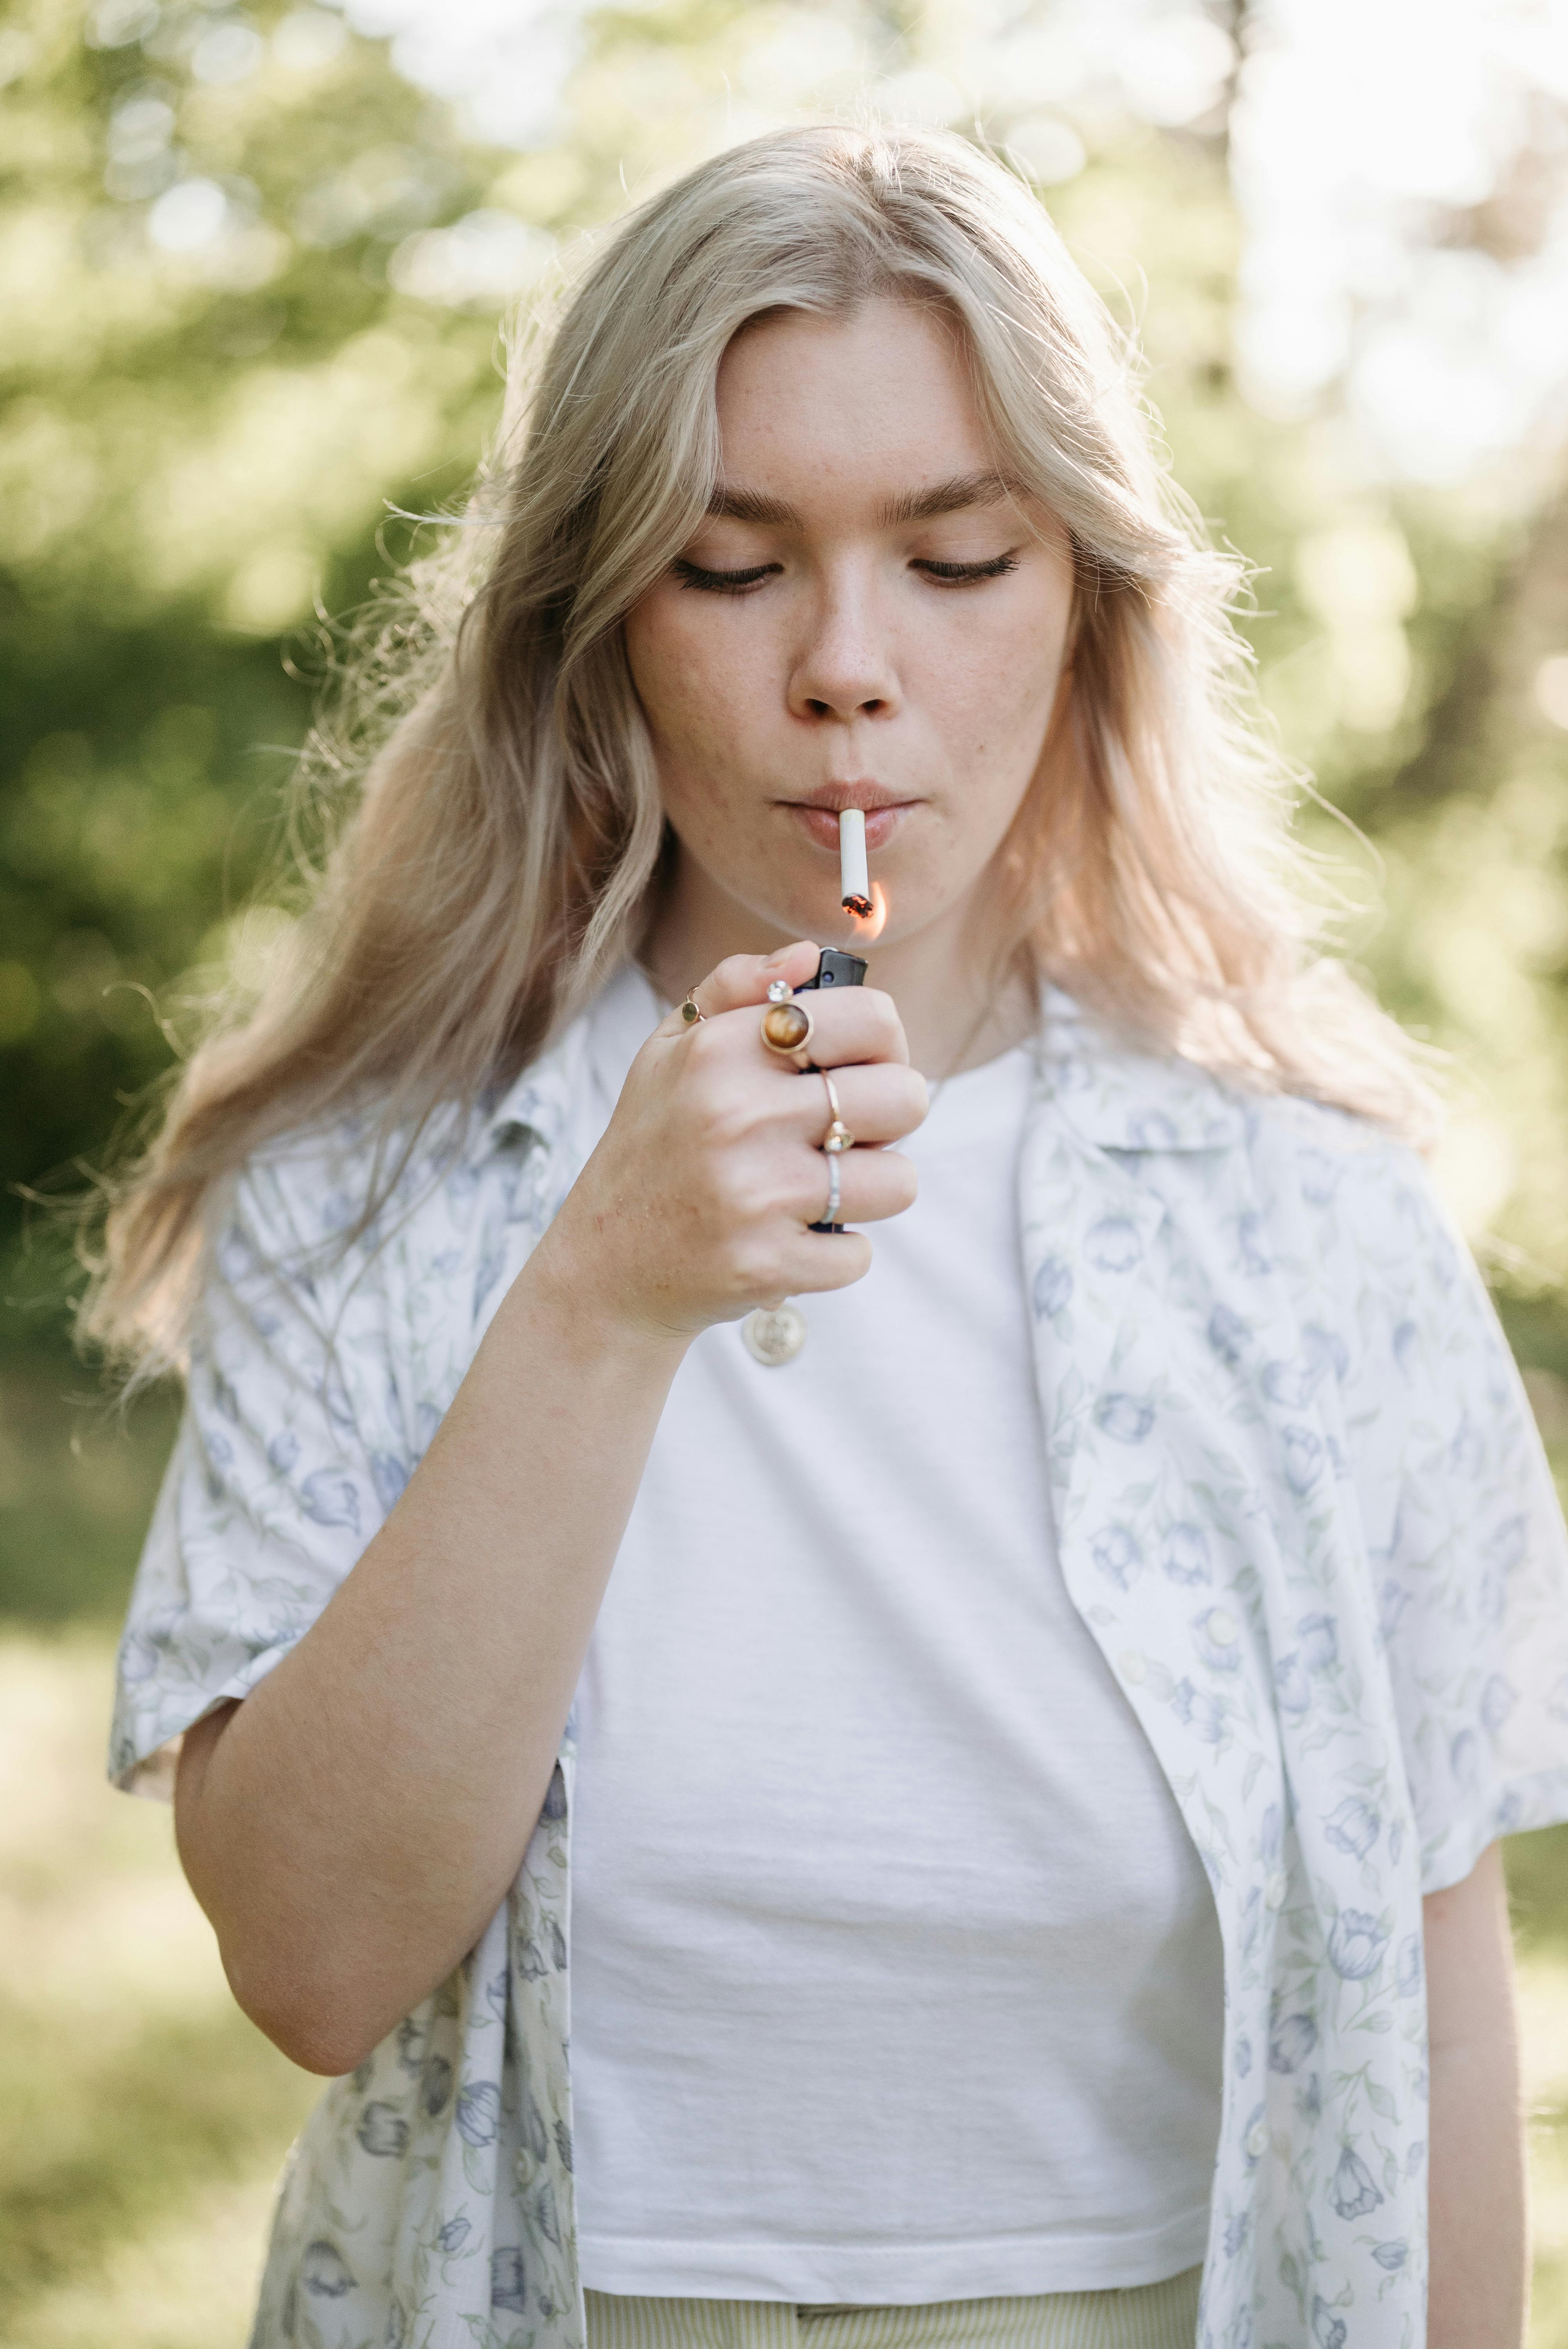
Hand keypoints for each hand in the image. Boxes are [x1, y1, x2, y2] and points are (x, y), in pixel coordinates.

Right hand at [536, 941, 926, 1339]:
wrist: (604, 1266)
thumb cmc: (651, 1147)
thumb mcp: (668, 1050)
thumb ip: (734, 988)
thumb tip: (807, 955)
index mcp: (721, 1050)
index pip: (871, 1019)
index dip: (885, 1045)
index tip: (859, 1068)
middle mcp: (739, 1115)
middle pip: (904, 1098)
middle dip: (888, 1119)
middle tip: (846, 1133)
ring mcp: (755, 1195)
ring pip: (897, 1181)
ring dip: (870, 1189)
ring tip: (820, 1187)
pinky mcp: (767, 1264)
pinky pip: (859, 1254)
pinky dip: (835, 1253)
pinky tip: (791, 1238)